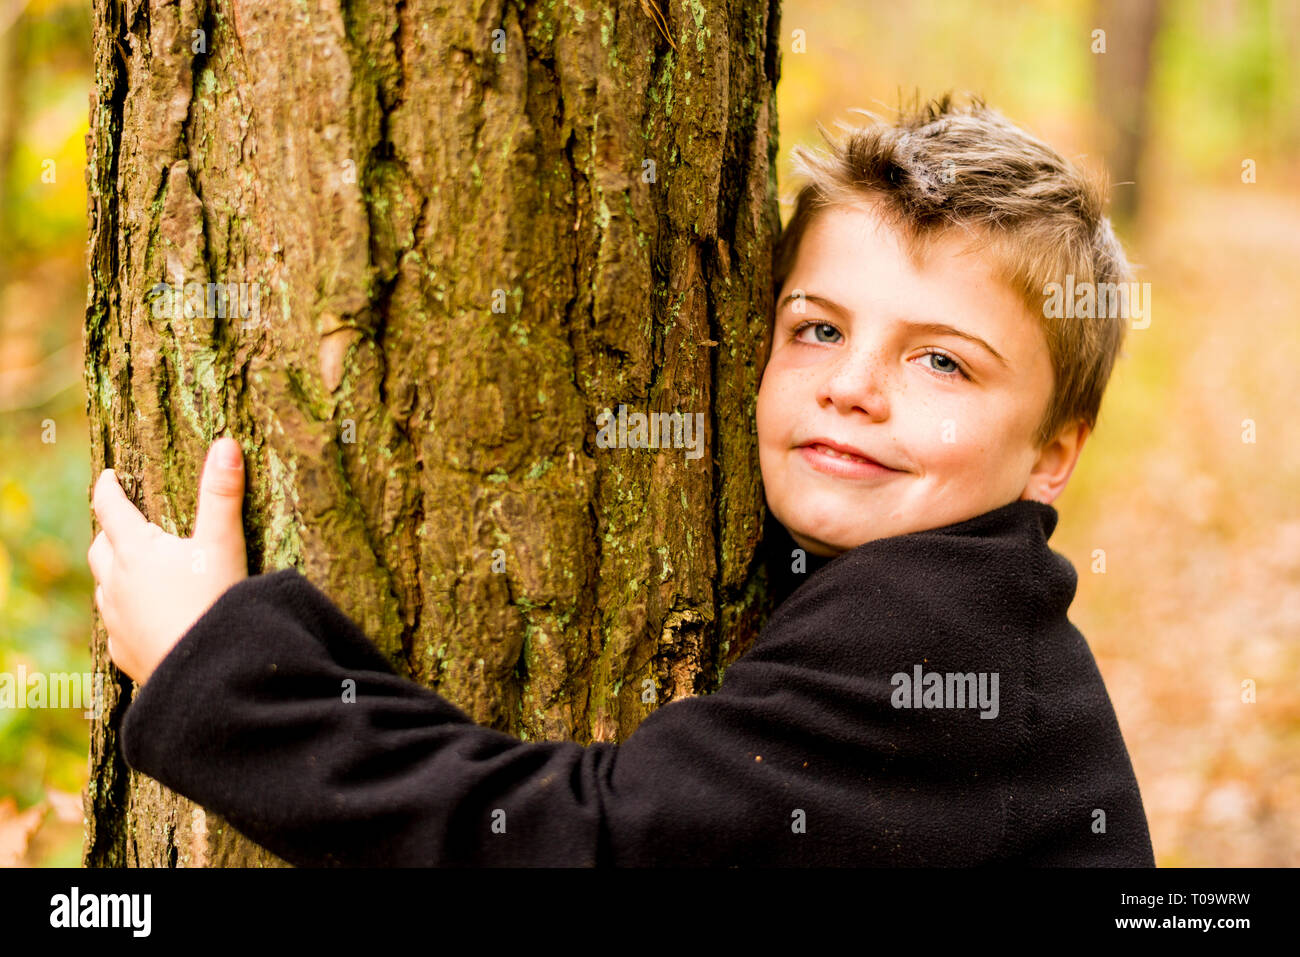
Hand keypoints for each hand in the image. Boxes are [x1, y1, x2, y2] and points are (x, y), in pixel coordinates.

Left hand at [88, 437, 249, 684]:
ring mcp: (117, 621)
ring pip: (104, 588)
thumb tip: (226, 443)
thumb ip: (222, 494)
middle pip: (100, 548)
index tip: (108, 475)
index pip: (110, 508)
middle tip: (121, 522)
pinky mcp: (125, 654)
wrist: (208, 675)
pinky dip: (125, 614)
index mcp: (136, 551)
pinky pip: (115, 627)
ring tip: (132, 571)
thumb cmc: (216, 603)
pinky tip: (142, 619)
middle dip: (108, 532)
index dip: (108, 487)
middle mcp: (117, 584)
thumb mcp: (224, 543)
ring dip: (114, 574)